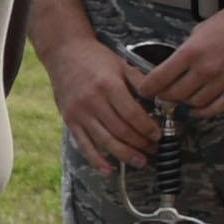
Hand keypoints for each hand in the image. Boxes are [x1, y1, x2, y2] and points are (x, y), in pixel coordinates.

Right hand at [40, 21, 162, 177]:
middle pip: (120, 130)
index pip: (132, 114)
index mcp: (108, 86)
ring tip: (140, 162)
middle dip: (140, 143)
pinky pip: (84, 145)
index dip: (147, 128)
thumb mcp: (121, 64)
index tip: (158, 135)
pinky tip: (109, 170)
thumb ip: (139, 83)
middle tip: (153, 150)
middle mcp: (93, 101)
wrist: (64, 52)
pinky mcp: (70, 120)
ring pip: (105, 141)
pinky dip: (96, 160)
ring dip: (124, 154)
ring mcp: (80, 113)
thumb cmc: (96, 58)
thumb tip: (159, 101)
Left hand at [143, 0, 223, 129]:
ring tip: (184, 97)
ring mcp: (223, 81)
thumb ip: (188, 50)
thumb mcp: (202, 29)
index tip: (144, 91)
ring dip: (185, 103)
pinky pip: (215, 108)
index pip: (159, 78)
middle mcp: (205, 69)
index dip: (147, 88)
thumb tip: (175, 65)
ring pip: (193, 104)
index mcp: (192, 52)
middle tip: (163, 94)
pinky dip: (202, 112)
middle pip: (174, 95)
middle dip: (165, 96)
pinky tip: (198, 108)